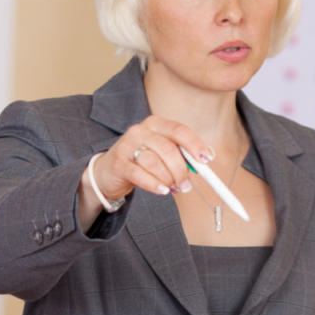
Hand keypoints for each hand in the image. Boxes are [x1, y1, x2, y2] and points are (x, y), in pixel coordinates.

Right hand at [78, 117, 215, 223]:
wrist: (108, 172)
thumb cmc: (140, 162)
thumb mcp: (161, 154)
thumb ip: (180, 155)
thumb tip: (202, 163)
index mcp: (155, 124)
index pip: (179, 131)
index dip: (194, 145)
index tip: (206, 160)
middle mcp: (140, 130)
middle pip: (167, 149)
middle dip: (181, 170)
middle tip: (186, 185)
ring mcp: (127, 145)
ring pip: (154, 162)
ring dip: (167, 179)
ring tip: (171, 188)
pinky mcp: (118, 163)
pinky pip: (140, 174)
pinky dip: (154, 185)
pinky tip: (162, 191)